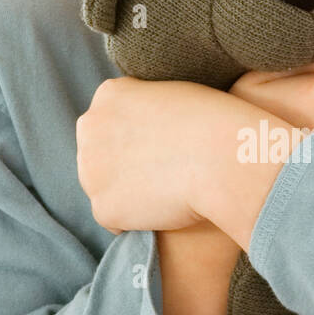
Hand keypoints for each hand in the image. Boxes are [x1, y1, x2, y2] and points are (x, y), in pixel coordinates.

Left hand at [76, 76, 222, 233]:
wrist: (223, 158)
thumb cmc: (214, 123)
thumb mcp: (174, 93)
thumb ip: (148, 106)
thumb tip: (143, 125)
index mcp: (109, 95)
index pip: (112, 121)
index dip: (139, 138)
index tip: (166, 145)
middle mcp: (90, 128)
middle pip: (99, 153)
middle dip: (125, 164)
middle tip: (165, 170)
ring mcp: (91, 170)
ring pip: (103, 187)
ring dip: (128, 192)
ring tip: (166, 189)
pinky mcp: (103, 207)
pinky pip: (113, 220)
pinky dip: (134, 221)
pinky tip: (162, 211)